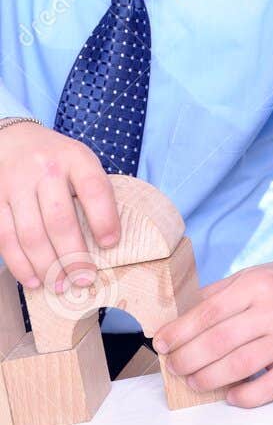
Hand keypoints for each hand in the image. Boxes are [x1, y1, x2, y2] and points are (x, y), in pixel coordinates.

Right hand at [0, 122, 119, 292]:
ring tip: (60, 285)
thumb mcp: (80, 161)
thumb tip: (106, 243)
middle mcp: (45, 170)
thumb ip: (92, 192)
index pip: (94, 188)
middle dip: (73, 256)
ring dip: (47, 266)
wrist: (13, 139)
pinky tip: (33, 280)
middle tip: (84, 279)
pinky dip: (20, 264)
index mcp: (74, 158)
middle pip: (60, 219)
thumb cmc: (56, 159)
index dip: (104, 219)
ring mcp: (17, 185)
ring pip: (31, 234)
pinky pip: (6, 238)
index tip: (111, 244)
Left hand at [153, 256, 272, 408]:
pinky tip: (230, 394)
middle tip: (174, 366)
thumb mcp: (256, 274)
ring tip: (194, 380)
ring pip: (239, 366)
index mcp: (257, 285)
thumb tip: (179, 317)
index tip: (160, 343)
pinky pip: (270, 387)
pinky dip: (245, 396)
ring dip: (208, 378)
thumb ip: (220, 293)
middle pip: (218, 342)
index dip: (178, 332)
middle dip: (187, 358)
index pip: (207, 312)